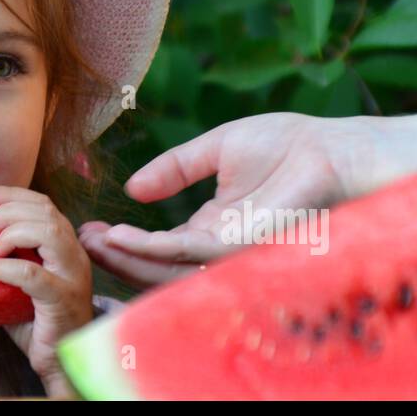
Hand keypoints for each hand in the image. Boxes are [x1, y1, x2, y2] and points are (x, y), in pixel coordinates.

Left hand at [0, 185, 94, 398]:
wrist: (60, 362)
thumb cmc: (37, 322)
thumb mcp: (19, 283)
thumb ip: (5, 260)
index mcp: (66, 246)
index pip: (44, 206)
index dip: (14, 195)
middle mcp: (75, 255)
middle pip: (46, 213)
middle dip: (10, 209)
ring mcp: (73, 276)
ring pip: (47, 233)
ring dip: (12, 232)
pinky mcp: (63, 299)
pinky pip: (32, 274)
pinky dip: (4, 268)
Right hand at [79, 114, 371, 291]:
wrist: (334, 149)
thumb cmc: (289, 146)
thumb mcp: (216, 149)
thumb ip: (175, 168)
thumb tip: (132, 189)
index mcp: (213, 226)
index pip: (161, 246)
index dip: (124, 240)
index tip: (91, 225)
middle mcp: (219, 246)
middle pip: (159, 266)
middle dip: (118, 256)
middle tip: (83, 238)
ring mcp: (231, 250)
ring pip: (170, 269)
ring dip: (129, 258)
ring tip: (95, 240)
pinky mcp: (243, 246)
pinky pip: (191, 253)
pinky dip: (155, 249)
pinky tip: (127, 237)